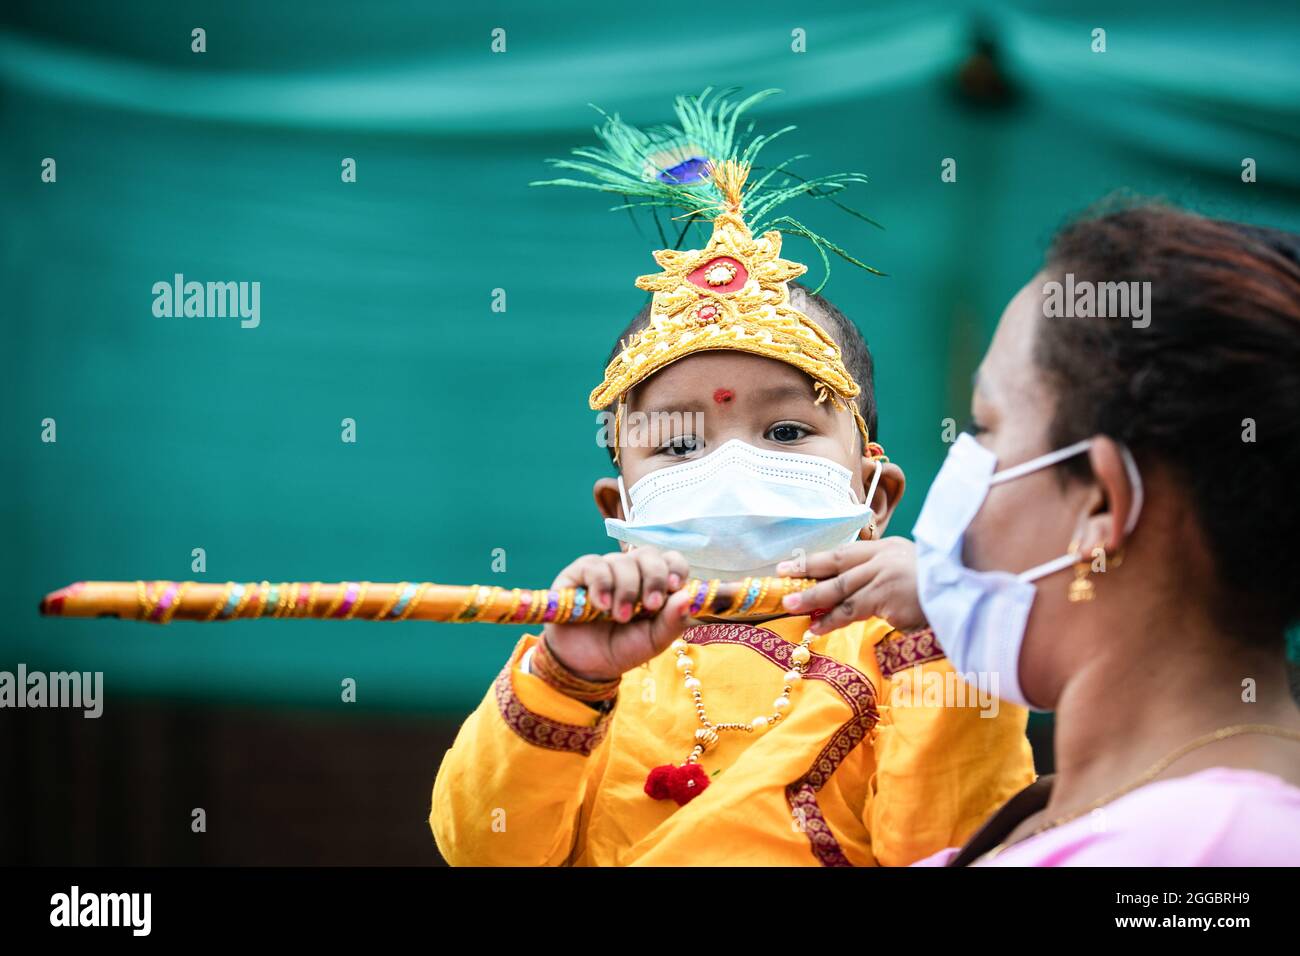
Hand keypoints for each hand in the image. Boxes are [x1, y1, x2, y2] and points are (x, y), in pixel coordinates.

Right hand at [542, 548, 694, 681]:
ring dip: (626, 590)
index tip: (674, 586)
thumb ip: (672, 620)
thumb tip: (687, 596)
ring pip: (622, 561)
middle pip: (648, 554)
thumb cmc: (622, 648)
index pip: (670, 560)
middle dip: (654, 578)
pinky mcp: (579, 573)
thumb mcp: (653, 641)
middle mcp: (630, 571)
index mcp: (653, 583)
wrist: (585, 664)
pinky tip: (601, 606)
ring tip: (620, 617)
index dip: (675, 568)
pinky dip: (601, 585)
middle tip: (651, 605)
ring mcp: (605, 569)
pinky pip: (594, 566)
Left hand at [775, 537, 925, 635]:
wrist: (967, 595)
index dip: (817, 558)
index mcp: (888, 548)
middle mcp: (884, 558)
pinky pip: (852, 611)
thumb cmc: (940, 589)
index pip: (846, 552)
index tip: (791, 564)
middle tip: (781, 577)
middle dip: (806, 570)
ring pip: (840, 589)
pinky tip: (816, 629)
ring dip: (813, 599)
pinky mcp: (888, 599)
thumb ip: (882, 574)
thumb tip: (849, 590)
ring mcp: (885, 577)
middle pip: (837, 564)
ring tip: (791, 607)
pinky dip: (831, 621)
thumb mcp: (909, 571)